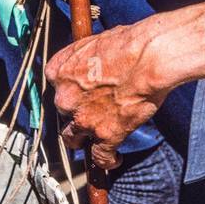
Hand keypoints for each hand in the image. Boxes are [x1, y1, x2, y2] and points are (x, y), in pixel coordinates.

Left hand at [45, 22, 171, 170]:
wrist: (148, 58)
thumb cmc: (128, 44)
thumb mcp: (94, 42)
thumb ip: (85, 59)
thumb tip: (93, 62)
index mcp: (59, 71)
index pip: (56, 86)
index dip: (71, 91)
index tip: (80, 93)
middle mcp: (65, 97)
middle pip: (64, 111)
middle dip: (76, 112)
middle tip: (92, 111)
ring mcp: (83, 118)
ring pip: (72, 138)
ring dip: (82, 139)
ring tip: (94, 141)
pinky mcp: (104, 135)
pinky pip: (100, 156)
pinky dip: (107, 160)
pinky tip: (114, 159)